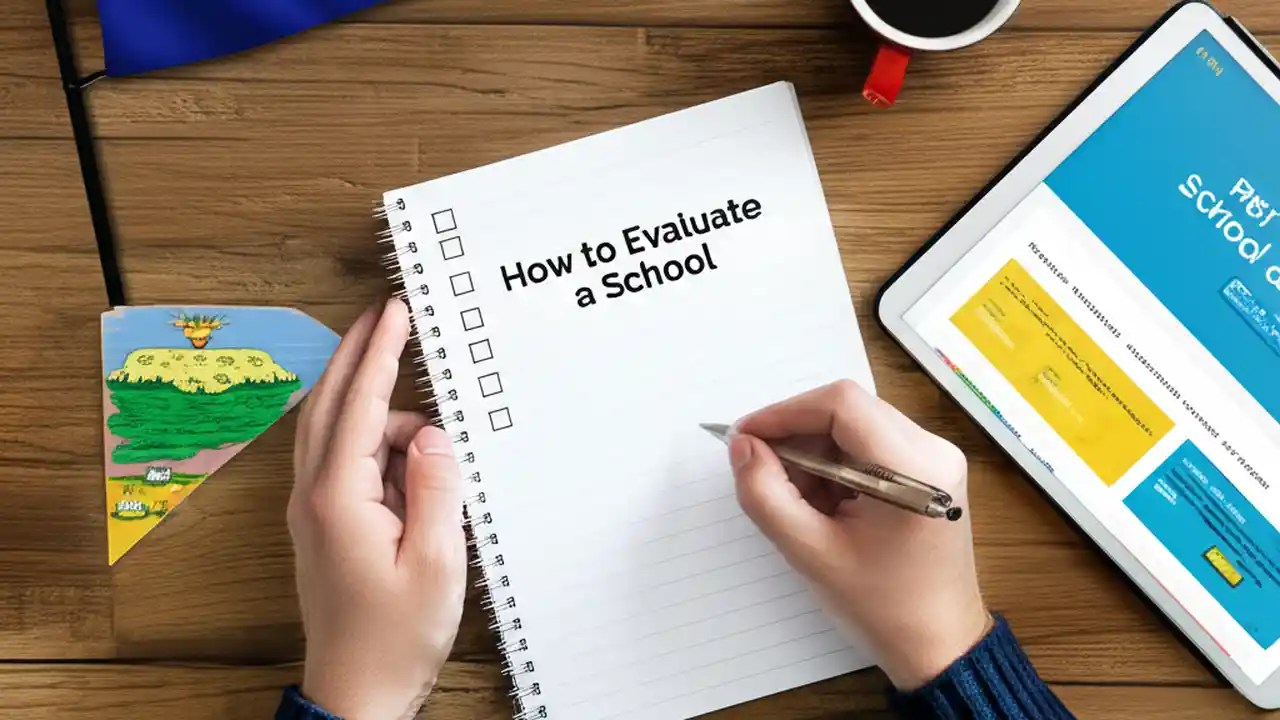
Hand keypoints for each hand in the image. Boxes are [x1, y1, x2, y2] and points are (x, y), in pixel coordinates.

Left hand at [289, 299, 465, 718]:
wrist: (356, 694)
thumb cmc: (394, 639)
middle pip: (329, 403)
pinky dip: (377, 447)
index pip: (358, 404)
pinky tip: (415, 466)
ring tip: (431, 437)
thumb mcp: (436, 562)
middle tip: (385, 315)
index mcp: (338, 499)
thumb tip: (433, 433)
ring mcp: (314, 510)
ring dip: (375, 410)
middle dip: (357, 354)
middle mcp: (314, 496)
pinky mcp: (325, 525)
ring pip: (337, 431)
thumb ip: (436, 488)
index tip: (392, 312)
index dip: (378, 352)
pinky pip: (347, 462)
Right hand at [729, 380, 989, 689]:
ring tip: (797, 501)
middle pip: (848, 410)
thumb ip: (766, 494)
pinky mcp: (928, 470)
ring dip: (814, 453)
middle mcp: (933, 449)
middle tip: (762, 472)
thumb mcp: (811, 553)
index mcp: (915, 467)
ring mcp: (935, 458)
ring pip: (854, 425)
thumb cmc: (882, 607)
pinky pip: (868, 445)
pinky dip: (834, 465)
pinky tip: (823, 504)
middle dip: (797, 435)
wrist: (940, 645)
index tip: (746, 438)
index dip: (785, 412)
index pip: (841, 405)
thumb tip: (742, 445)